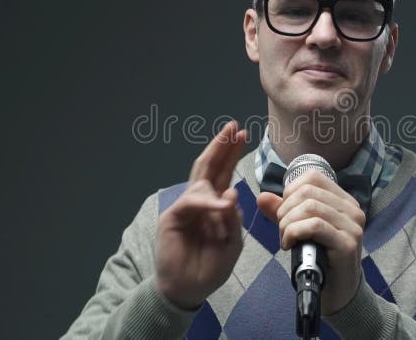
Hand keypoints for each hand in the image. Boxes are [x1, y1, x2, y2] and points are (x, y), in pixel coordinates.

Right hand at [154, 121, 247, 309]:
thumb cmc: (210, 267)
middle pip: (210, 167)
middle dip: (222, 145)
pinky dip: (208, 202)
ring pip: (201, 179)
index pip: (224, 173)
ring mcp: (186, 208)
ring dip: (218, 161)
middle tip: (234, 126)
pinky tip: (221, 204)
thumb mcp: (232, 245)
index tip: (243, 133)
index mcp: (216, 205)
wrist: (188, 289)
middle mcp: (201, 202)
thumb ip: (234, 220)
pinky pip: (192, 202)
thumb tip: (232, 193)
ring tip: (234, 149)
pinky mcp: (173, 217)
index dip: (231, 153)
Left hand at [257, 170, 365, 314]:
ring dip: (287, 223)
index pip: (312, 177)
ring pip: (310, 207)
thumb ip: (282, 211)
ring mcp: (352, 226)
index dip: (290, 191)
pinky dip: (294, 232)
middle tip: (282, 230)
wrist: (338, 290)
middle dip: (285, 210)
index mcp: (343, 200)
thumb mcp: (299, 229)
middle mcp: (352, 209)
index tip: (284, 212)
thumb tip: (262, 197)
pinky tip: (289, 244)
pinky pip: (315, 226)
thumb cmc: (319, 257)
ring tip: (285, 239)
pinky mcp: (348, 244)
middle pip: (307, 192)